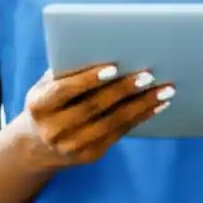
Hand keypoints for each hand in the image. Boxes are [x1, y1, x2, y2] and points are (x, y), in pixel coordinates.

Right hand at [13, 65, 173, 170]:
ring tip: (163, 90)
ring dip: (141, 105)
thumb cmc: (50, 99)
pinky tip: (156, 104)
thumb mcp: (47, 84)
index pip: (64, 90)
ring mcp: (72, 146)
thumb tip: (106, 47)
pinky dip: (140, 117)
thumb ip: (68, 70)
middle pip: (93, 107)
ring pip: (112, 122)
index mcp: (39, 105)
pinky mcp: (91, 155)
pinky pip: (120, 133)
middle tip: (148, 74)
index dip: (88, 79)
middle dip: (123, 90)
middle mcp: (53, 129)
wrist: (39, 143)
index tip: (113, 67)